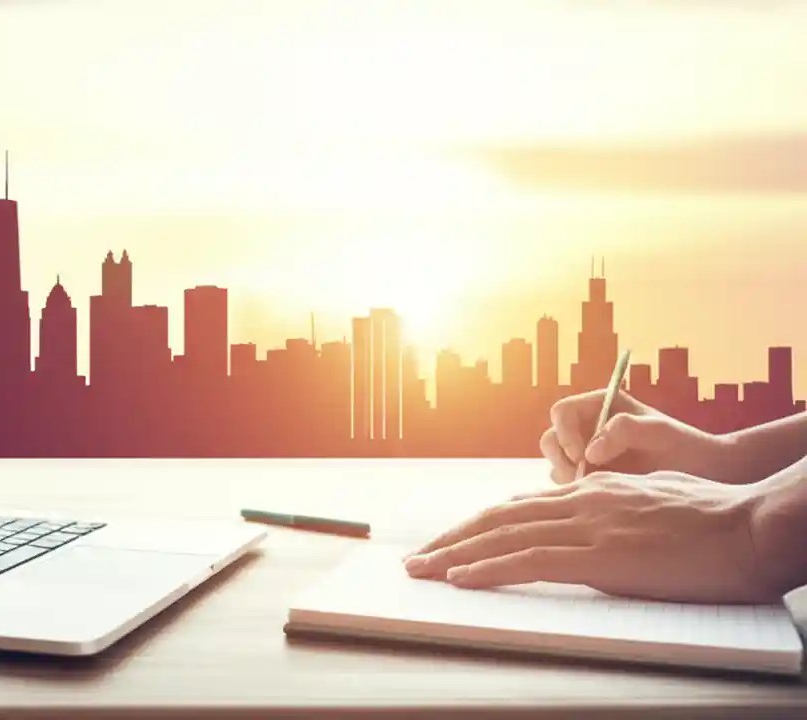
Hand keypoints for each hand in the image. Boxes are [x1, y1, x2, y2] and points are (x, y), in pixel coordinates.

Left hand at [404, 471, 778, 603]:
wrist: (752, 527)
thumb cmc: (715, 520)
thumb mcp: (653, 502)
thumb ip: (616, 510)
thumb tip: (596, 525)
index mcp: (593, 491)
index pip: (520, 507)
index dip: (480, 525)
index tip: (451, 541)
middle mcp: (582, 501)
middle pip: (498, 517)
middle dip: (452, 538)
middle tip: (417, 558)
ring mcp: (590, 526)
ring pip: (503, 536)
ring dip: (455, 555)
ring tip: (421, 570)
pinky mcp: (602, 555)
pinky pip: (530, 560)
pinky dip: (489, 569)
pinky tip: (460, 578)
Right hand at [541, 391, 733, 484]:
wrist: (705, 476)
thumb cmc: (686, 447)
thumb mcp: (660, 432)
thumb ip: (624, 430)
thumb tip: (590, 452)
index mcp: (601, 406)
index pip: (562, 412)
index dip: (565, 433)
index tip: (583, 456)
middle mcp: (589, 428)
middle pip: (551, 438)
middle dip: (561, 459)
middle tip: (583, 478)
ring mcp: (588, 455)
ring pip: (555, 463)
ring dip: (566, 477)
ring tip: (596, 490)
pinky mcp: (592, 480)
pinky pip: (568, 485)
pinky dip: (575, 493)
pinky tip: (600, 499)